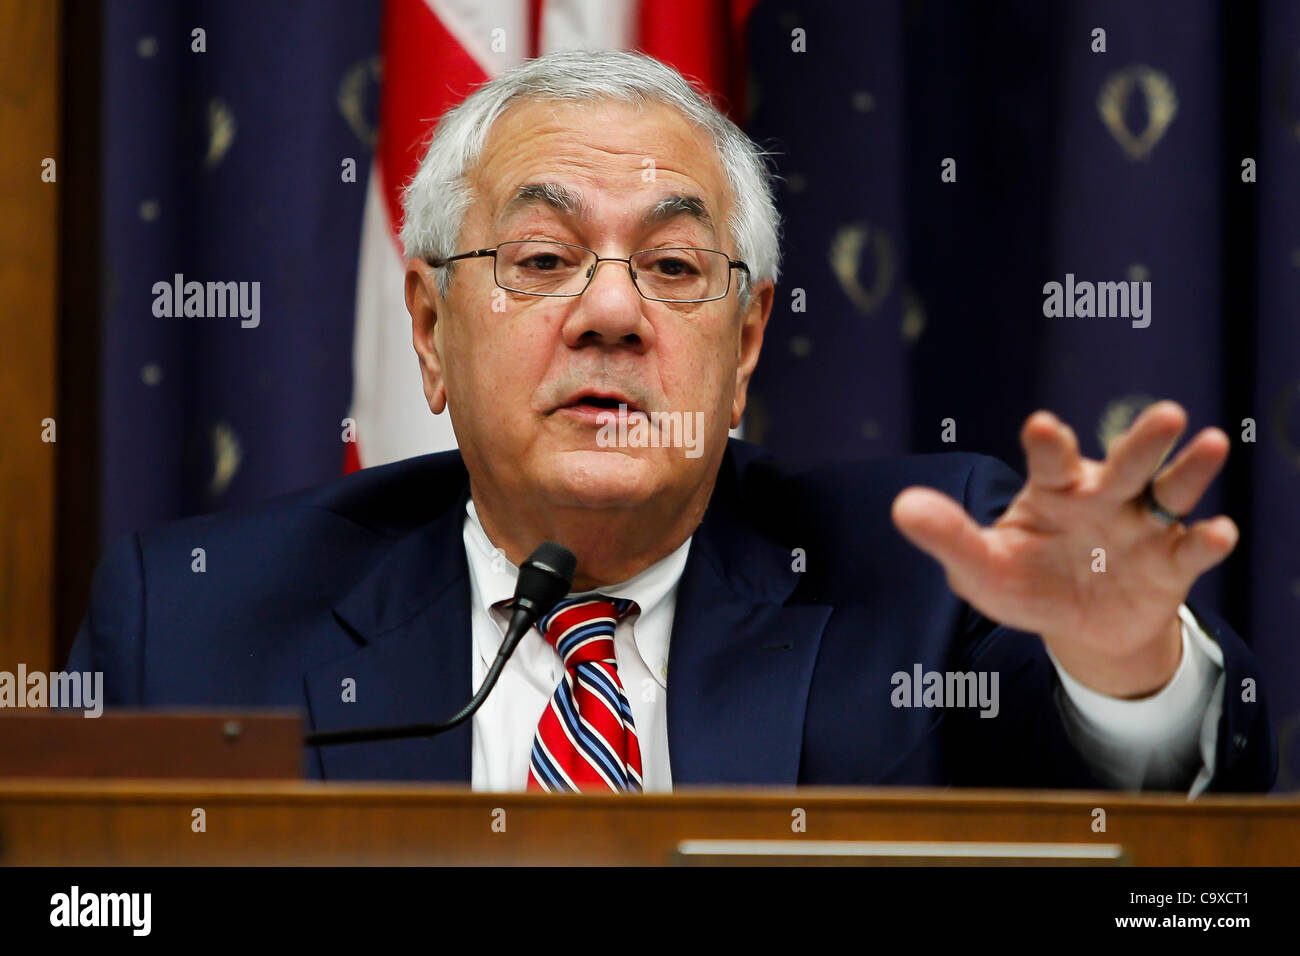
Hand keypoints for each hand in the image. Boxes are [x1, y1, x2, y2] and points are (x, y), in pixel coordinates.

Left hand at [890, 401, 1236, 698]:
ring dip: (1191, 468)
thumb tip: (901, 507)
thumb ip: (949, 537)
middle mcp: (1105, 498)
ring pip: (1170, 490)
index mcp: (1054, 491)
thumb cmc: (1025, 582)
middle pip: (1126, 463)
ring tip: (1211, 442)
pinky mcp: (1171, 562)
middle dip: (1143, 439)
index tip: (1043, 427)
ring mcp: (1142, 526)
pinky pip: (1192, 548)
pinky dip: (1207, 539)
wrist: (1079, 627)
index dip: (1049, 444)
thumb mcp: (982, 568)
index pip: (1052, 462)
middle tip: (1167, 413)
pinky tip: (1219, 531)